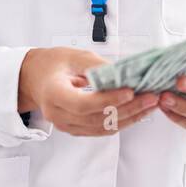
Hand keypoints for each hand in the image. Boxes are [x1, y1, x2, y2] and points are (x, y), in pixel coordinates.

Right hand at [18, 47, 158, 136]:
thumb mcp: (73, 56)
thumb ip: (97, 66)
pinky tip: (138, 111)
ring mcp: (67, 126)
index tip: (130, 92)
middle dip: (128, 109)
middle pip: (97, 119)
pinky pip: (102, 130)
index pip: (83, 104)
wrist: (34, 79)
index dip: (108, 101)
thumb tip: (124, 75)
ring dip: (130, 117)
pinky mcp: (76, 129)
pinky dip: (122, 121)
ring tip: (150, 104)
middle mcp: (59, 115)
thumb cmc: (52, 64)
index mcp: (53, 94)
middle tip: (151, 97)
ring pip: (103, 128)